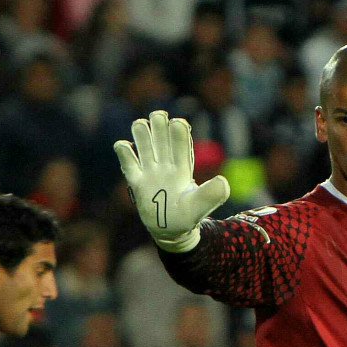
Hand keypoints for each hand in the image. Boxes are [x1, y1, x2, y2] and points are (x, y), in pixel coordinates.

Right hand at [113, 110, 229, 252]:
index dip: (179, 132)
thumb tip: (223, 181)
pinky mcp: (136, 181)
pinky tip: (124, 146)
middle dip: (159, 124)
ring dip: (141, 132)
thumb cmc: (187, 217)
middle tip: (159, 115)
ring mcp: (150, 172)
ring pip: (144, 144)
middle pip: (161, 138)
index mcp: (182, 168)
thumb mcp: (200, 208)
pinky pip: (128, 162)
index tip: (179, 123)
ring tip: (140, 124)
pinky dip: (124, 151)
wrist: (170, 231)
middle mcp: (166, 166)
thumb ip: (211, 195)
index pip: (180, 145)